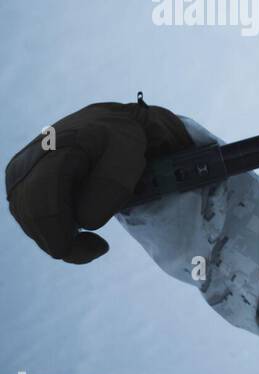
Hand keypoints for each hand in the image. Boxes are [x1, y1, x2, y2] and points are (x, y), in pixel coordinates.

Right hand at [5, 100, 192, 263]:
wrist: (100, 126)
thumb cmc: (117, 140)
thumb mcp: (127, 155)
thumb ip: (110, 186)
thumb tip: (85, 221)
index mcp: (52, 151)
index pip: (44, 206)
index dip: (65, 238)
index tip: (101, 247)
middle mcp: (24, 166)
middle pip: (35, 221)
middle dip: (68, 245)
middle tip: (99, 247)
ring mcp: (17, 179)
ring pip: (32, 226)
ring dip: (62, 240)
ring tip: (93, 240)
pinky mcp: (18, 191)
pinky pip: (32, 223)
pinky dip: (55, 234)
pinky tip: (77, 230)